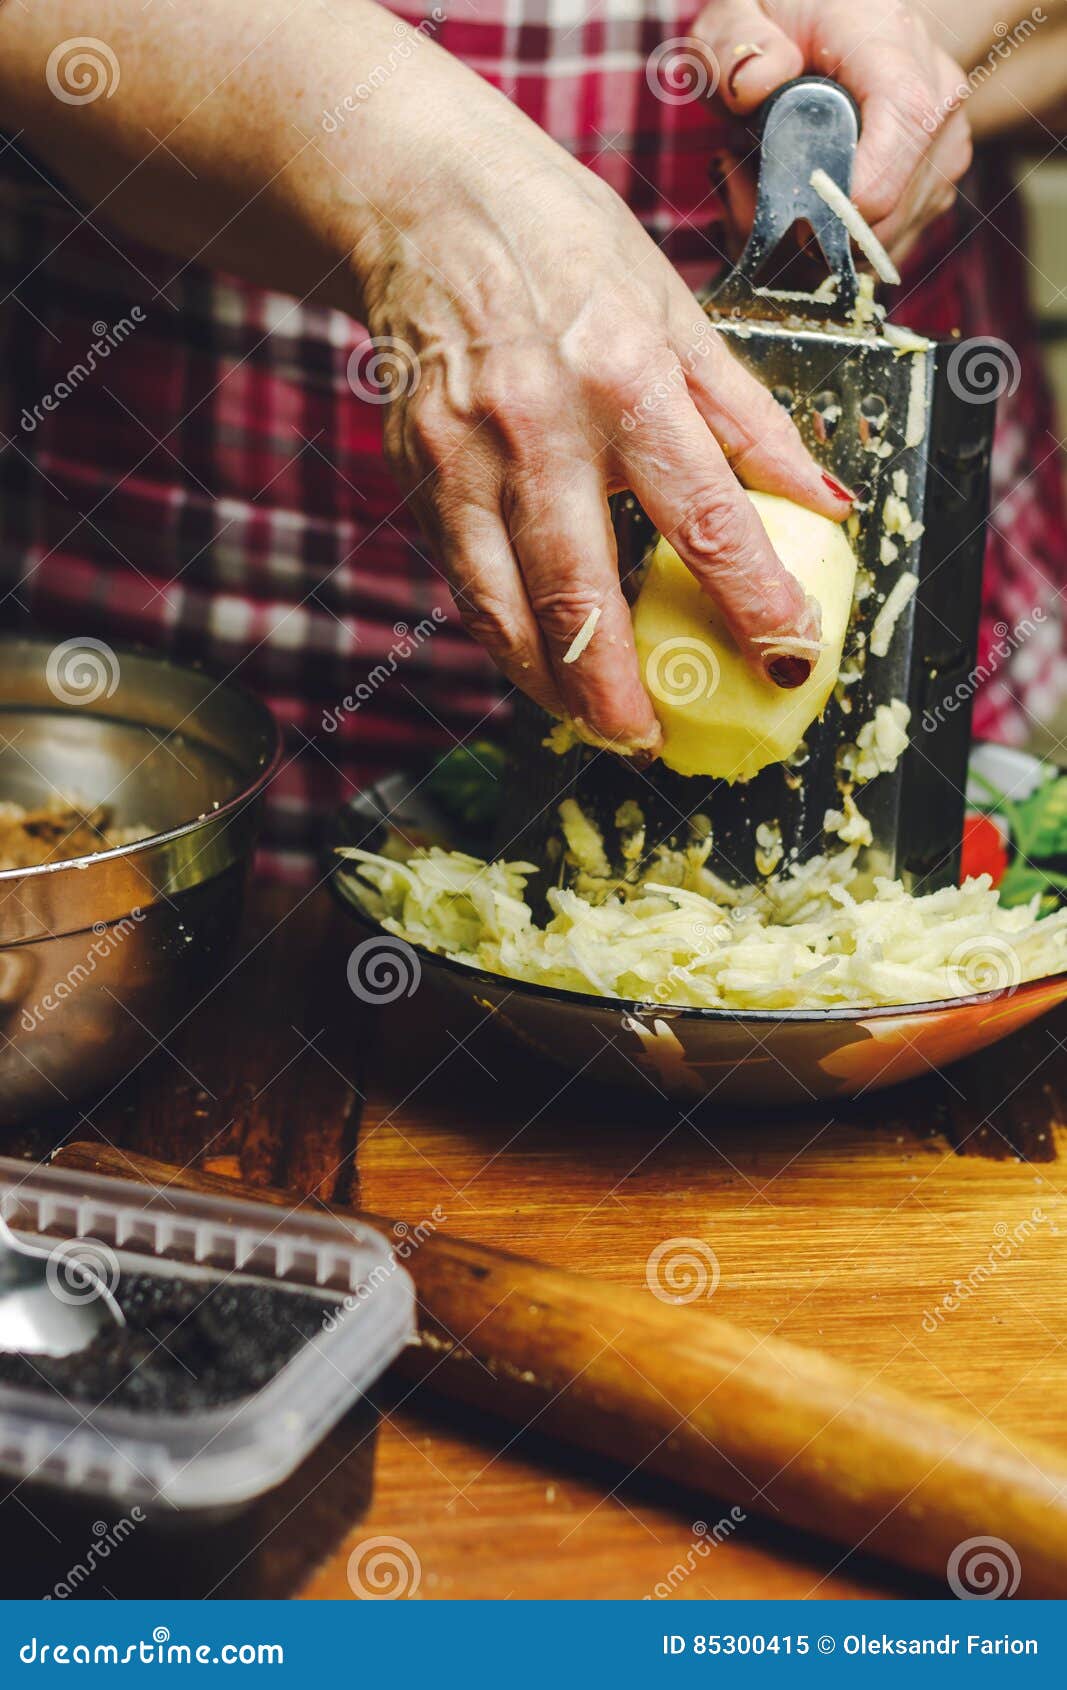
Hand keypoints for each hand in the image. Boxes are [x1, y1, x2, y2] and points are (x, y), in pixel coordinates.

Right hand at [365, 90, 851, 754]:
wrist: (430, 206)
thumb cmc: (569, 249)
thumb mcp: (680, 313)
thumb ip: (751, 418)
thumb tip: (826, 501)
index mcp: (627, 375)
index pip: (704, 515)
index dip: (752, 600)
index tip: (787, 659)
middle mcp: (540, 424)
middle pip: (581, 588)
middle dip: (619, 685)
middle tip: (654, 741)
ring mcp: (466, 455)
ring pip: (507, 605)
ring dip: (553, 685)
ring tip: (598, 728)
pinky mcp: (418, 474)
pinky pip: (464, 582)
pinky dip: (505, 638)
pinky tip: (540, 669)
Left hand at [692, 0, 972, 265]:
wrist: (830, 27)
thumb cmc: (784, 18)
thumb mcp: (740, 12)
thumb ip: (736, 46)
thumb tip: (756, 86)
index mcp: (893, 42)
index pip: (906, 117)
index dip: (861, 188)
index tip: (800, 223)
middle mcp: (937, 96)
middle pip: (893, 202)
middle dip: (809, 229)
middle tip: (739, 189)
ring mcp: (942, 149)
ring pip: (884, 239)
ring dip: (810, 243)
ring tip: (759, 189)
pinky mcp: (933, 188)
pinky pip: (882, 248)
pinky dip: (829, 249)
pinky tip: (793, 209)